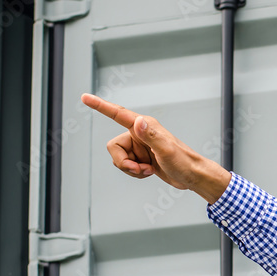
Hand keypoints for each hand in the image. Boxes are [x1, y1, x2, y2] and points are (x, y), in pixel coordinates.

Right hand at [80, 93, 230, 203]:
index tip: (85, 97)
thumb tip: (137, 121)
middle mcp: (139, 133)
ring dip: (130, 169)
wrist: (192, 176)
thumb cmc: (184, 162)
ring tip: (148, 171)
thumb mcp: (166, 150)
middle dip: (122, 162)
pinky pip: (126, 165)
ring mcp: (140, 145)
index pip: (117, 114)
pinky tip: (149, 172)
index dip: (100, 106)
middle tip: (139, 169)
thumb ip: (151, 136)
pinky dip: (135, 172)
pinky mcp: (142, 156)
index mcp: (144, 126)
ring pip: (118, 158)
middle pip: (113, 147)